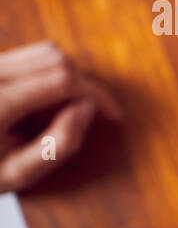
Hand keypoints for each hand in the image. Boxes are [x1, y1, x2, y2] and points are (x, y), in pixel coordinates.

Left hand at [0, 42, 121, 193]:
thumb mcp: (14, 175)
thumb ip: (58, 145)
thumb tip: (87, 110)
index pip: (67, 80)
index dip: (98, 95)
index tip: (113, 116)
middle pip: (58, 59)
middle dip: (83, 86)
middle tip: (86, 118)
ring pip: (43, 52)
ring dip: (65, 77)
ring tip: (58, 113)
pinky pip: (25, 58)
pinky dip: (44, 75)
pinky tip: (36, 106)